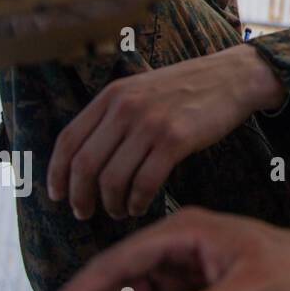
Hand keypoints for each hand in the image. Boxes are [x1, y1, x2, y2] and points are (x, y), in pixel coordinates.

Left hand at [47, 44, 286, 219]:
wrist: (233, 77)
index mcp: (112, 95)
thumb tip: (86, 158)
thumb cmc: (188, 89)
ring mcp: (151, 123)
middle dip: (80, 196)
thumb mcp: (142, 90)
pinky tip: (139, 206)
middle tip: (84, 213)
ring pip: (113, 178)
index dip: (56, 173)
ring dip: (111, 204)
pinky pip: (145, 182)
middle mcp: (126, 108)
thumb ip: (114, 115)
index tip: (57, 195)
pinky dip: (137, 202)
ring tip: (119, 211)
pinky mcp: (176, 139)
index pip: (68, 140)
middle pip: (85, 164)